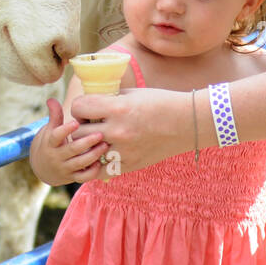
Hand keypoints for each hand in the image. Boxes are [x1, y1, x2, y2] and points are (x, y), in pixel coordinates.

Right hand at [30, 98, 108, 185]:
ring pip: (80, 163)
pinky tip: (101, 162)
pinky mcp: (72, 177)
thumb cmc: (51, 143)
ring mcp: (65, 168)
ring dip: (93, 155)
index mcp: (51, 142)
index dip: (65, 130)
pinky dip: (92, 171)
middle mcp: (57, 156)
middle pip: (72, 149)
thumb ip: (54, 115)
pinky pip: (83, 177)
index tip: (76, 123)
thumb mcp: (50, 129)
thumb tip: (51, 99)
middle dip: (87, 142)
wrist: (43, 167)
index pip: (56, 136)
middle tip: (100, 134)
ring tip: (105, 145)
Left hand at [71, 87, 191, 174]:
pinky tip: (104, 153)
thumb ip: (108, 100)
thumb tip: (88, 104)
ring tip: (99, 137)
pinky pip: (101, 170)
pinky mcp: (130, 165)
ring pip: (87, 153)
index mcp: (117, 108)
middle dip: (81, 125)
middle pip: (78, 133)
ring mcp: (123, 151)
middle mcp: (118, 131)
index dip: (81, 106)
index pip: (78, 107)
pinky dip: (98, 162)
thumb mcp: (132, 94)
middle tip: (91, 122)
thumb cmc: (160, 102)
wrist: (187, 123)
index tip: (88, 107)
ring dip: (89, 144)